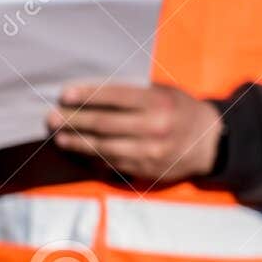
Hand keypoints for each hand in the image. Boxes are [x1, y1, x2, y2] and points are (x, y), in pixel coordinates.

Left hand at [48, 82, 222, 183]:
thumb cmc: (181, 109)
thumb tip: (92, 92)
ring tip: (59, 138)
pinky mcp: (147, 170)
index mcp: (159, 103)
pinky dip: (93, 158)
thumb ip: (135, 92)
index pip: (116, 97)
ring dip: (78, 143)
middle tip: (51, 118)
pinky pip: (113, 163)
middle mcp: (155, 128)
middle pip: (105, 124)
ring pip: (105, 147)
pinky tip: (78, 152)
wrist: (210, 143)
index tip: (64, 94)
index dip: (87, 95)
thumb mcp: (165, 92)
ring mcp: (150, 152)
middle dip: (74, 121)